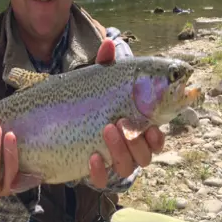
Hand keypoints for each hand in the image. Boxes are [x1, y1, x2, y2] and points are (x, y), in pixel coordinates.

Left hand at [88, 39, 165, 188]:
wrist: (63, 126)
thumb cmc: (91, 103)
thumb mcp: (98, 84)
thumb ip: (105, 66)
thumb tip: (109, 41)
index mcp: (136, 129)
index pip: (156, 139)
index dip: (158, 137)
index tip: (153, 128)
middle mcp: (128, 149)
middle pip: (145, 155)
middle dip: (137, 141)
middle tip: (121, 122)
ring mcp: (110, 161)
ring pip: (127, 167)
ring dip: (120, 150)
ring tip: (107, 129)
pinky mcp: (92, 171)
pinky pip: (101, 180)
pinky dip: (99, 171)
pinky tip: (92, 157)